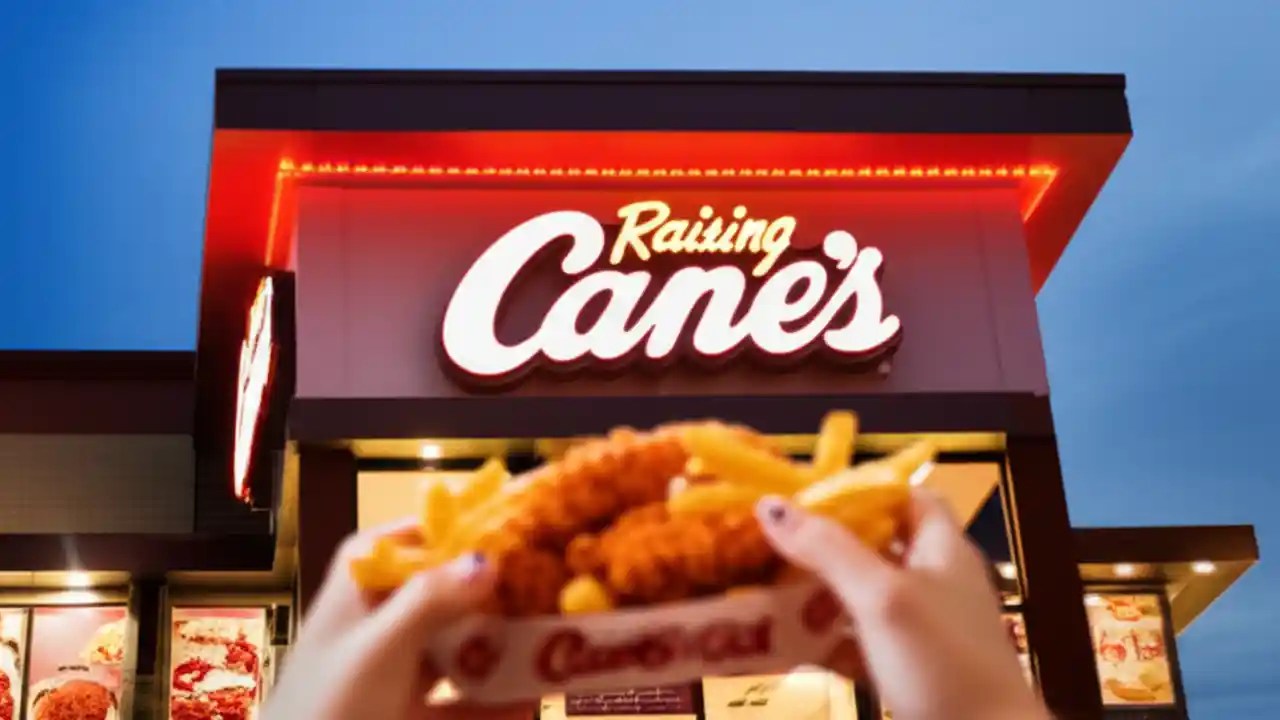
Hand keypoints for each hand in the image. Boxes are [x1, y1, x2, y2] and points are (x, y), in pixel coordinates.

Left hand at [263, 521, 532, 719]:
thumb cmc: (328, 705)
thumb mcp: (381, 647)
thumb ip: (432, 600)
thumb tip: (487, 557)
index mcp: (363, 580)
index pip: (424, 535)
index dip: (473, 530)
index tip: (529, 531)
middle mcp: (381, 614)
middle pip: (452, 592)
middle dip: (503, 596)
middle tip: (561, 593)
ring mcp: (395, 665)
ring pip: (461, 646)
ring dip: (506, 651)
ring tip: (559, 648)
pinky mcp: (406, 711)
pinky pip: (460, 701)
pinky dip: (493, 702)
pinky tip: (531, 702)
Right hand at [755, 490, 1048, 719]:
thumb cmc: (942, 663)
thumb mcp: (882, 598)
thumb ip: (830, 549)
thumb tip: (770, 504)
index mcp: (942, 550)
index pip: (907, 497)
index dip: (862, 491)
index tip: (811, 500)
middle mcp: (936, 582)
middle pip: (876, 547)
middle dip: (825, 551)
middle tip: (779, 556)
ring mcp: (926, 629)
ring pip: (865, 598)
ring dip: (822, 601)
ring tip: (779, 609)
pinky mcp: (913, 670)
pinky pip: (865, 645)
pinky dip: (833, 647)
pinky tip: (801, 658)